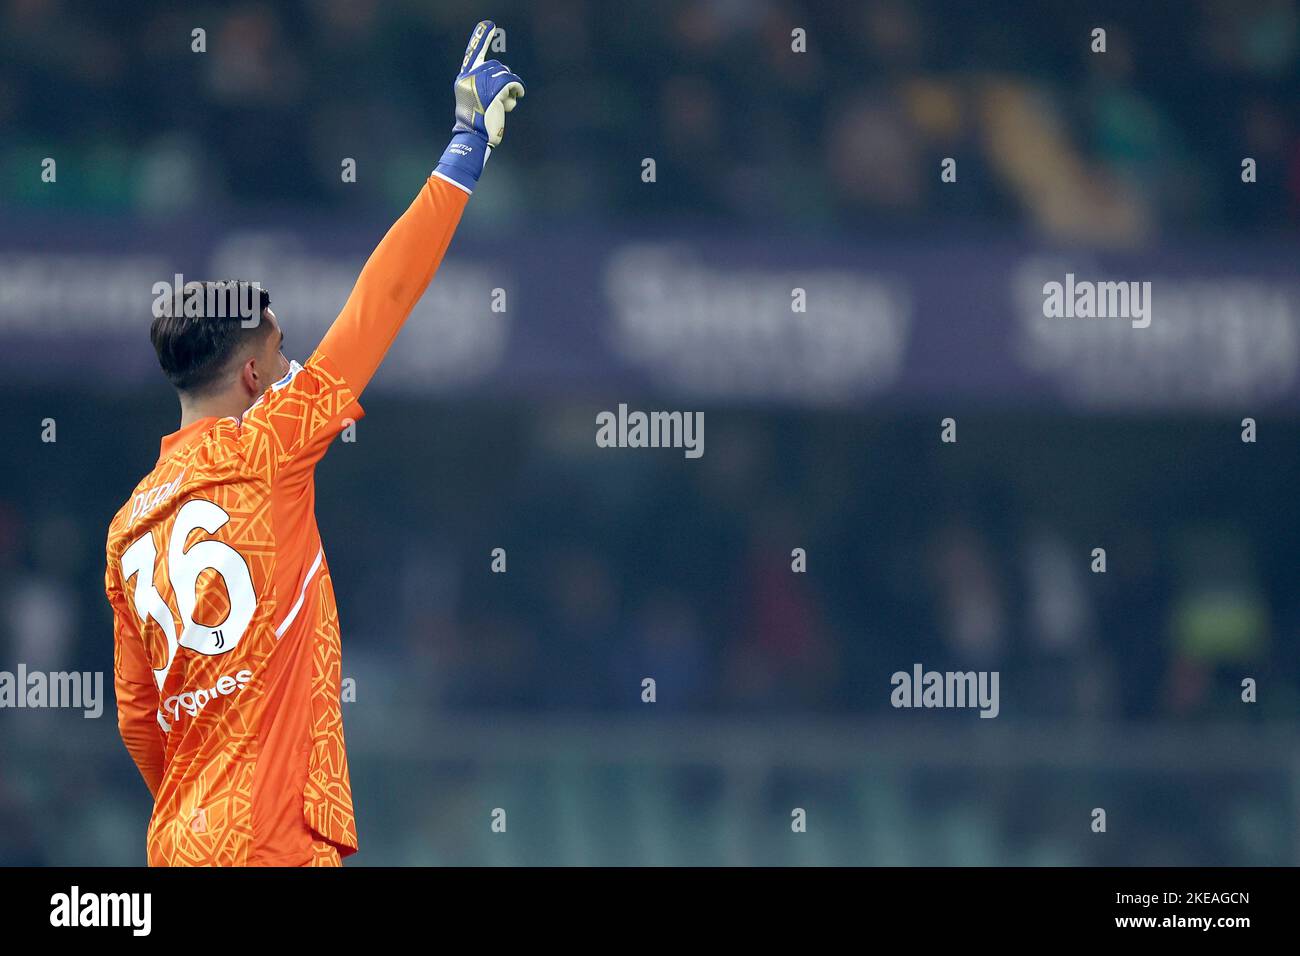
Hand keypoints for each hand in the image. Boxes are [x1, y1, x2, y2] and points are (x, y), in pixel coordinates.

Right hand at [434, 20, 525, 192]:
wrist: (474, 138)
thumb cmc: (478, 125)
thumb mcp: (478, 102)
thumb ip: (486, 87)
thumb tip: (505, 79)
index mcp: (464, 79)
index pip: (473, 54)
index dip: (481, 39)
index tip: (488, 24)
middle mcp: (470, 77)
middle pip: (496, 66)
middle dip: (504, 79)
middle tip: (504, 96)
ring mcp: (481, 82)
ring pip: (505, 74)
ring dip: (511, 89)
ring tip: (506, 104)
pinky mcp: (494, 90)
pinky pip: (513, 82)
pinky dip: (518, 89)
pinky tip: (517, 98)